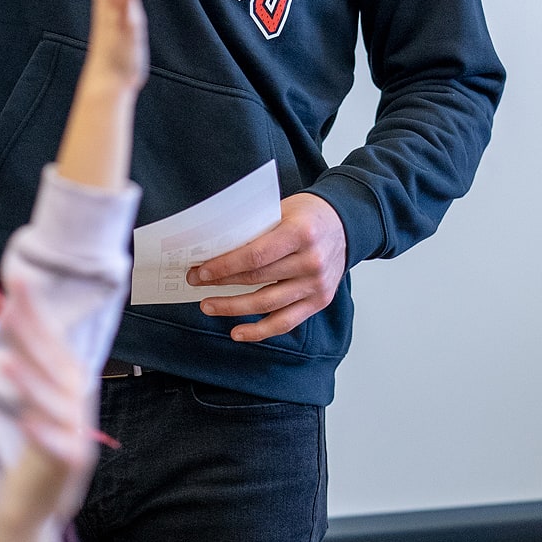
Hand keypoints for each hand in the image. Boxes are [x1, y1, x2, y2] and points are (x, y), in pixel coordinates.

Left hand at [0, 277, 98, 526]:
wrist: (39, 499)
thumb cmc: (37, 438)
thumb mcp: (34, 394)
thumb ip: (26, 357)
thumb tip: (8, 309)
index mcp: (71, 377)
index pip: (51, 336)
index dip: (34, 310)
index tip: (17, 279)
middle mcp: (78, 399)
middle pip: (52, 362)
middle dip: (30, 333)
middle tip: (7, 309)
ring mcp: (78, 431)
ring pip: (53, 402)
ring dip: (28, 380)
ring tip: (2, 362)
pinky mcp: (71, 464)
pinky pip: (58, 447)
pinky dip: (43, 434)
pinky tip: (25, 421)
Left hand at [189, 193, 346, 342]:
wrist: (346, 225)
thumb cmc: (309, 214)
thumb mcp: (283, 209)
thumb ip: (256, 227)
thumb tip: (216, 246)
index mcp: (300, 233)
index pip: (255, 255)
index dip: (225, 266)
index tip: (202, 270)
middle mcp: (311, 261)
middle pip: (257, 279)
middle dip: (221, 283)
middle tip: (195, 283)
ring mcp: (316, 285)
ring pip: (267, 305)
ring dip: (233, 308)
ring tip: (208, 305)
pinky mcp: (319, 301)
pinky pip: (285, 322)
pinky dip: (259, 331)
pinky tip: (237, 332)